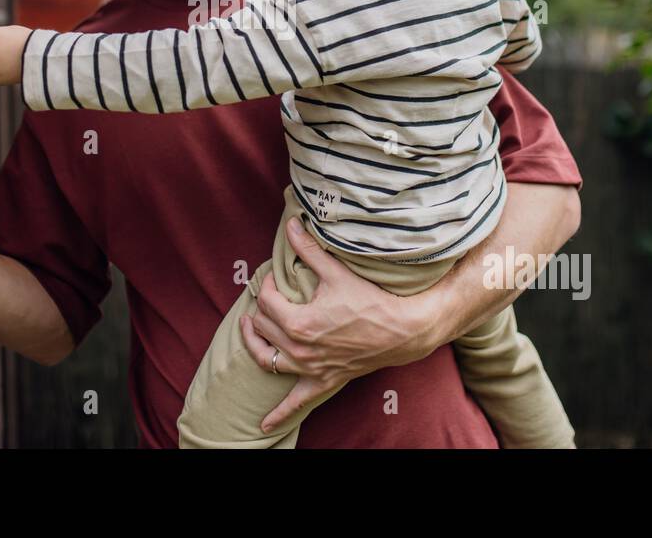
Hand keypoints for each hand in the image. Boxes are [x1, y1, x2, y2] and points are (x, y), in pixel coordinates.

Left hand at [240, 216, 435, 433]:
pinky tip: (263, 426)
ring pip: (268, 359)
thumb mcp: (337, 272)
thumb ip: (310, 249)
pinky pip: (296, 402)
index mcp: (299, 323)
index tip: (272, 276)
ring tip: (249, 329)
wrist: (402, 331)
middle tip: (265, 295)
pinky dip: (278, 414)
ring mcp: (310, 369)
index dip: (266, 285)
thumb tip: (290, 224)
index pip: (266, 301)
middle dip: (260, 309)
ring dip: (255, 344)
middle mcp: (300, 350)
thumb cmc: (371, 300)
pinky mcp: (322, 381)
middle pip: (263, 327)